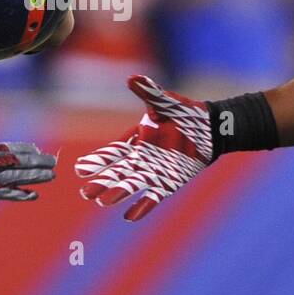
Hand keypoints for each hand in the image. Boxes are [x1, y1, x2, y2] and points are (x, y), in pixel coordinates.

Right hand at [0, 123, 55, 206]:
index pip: (6, 147)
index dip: (22, 148)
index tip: (36, 147)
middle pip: (18, 159)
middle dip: (37, 160)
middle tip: (53, 161)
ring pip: (18, 174)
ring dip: (36, 175)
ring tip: (52, 175)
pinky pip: (6, 193)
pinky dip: (20, 194)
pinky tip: (34, 196)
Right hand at [75, 75, 212, 220]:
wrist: (212, 128)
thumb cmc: (187, 113)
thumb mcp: (166, 101)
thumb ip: (149, 92)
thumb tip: (132, 77)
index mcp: (137, 138)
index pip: (113, 152)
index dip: (98, 160)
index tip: (81, 169)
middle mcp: (143, 157)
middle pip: (118, 172)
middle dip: (102, 181)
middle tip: (85, 192)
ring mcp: (156, 170)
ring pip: (133, 184)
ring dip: (119, 193)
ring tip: (103, 202)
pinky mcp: (170, 181)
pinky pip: (154, 196)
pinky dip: (143, 206)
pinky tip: (130, 217)